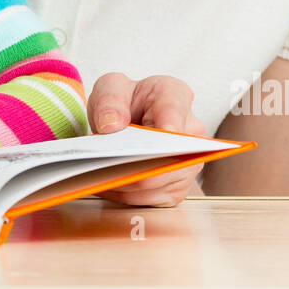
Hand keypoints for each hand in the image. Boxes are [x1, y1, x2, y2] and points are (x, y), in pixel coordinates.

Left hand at [87, 72, 209, 206]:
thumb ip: (109, 99)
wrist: (127, 121)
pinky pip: (152, 200)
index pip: (174, 110)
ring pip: (156, 183)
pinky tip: (108, 185)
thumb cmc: (124, 102)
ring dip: (125, 183)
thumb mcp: (110, 88)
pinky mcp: (177, 187)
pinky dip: (126, 195)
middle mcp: (191, 131)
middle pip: (166, 156)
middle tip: (101, 166)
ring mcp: (189, 161)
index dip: (169, 125)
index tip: (159, 138)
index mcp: (175, 95)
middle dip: (132, 164)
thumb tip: (111, 125)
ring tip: (97, 176)